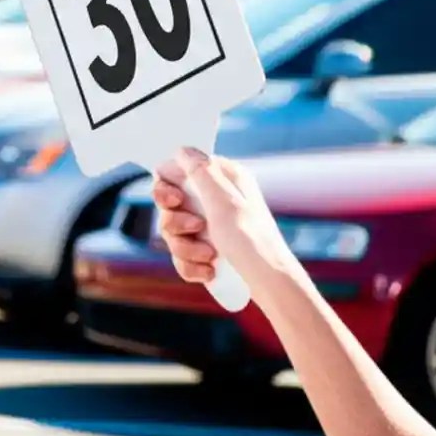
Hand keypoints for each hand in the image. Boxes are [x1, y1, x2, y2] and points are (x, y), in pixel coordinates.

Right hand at [153, 148, 302, 294]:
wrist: (269, 286)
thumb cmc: (253, 243)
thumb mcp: (224, 203)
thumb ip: (201, 172)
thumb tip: (183, 150)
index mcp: (222, 181)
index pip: (176, 172)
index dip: (167, 187)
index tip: (174, 201)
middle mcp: (214, 201)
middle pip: (168, 206)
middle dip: (176, 223)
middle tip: (196, 228)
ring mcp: (209, 228)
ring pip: (172, 233)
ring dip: (185, 248)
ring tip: (209, 257)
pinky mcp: (205, 251)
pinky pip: (179, 256)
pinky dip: (190, 265)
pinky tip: (209, 271)